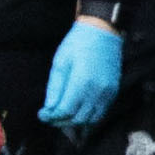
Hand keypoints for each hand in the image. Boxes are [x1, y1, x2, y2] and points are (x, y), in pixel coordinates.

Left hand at [41, 15, 122, 133]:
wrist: (102, 33)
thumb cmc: (77, 44)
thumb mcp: (60, 62)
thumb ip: (55, 87)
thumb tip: (49, 108)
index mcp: (82, 82)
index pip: (66, 110)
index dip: (52, 116)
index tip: (41, 115)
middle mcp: (98, 90)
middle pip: (79, 118)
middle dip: (62, 122)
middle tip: (49, 118)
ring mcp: (108, 92)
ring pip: (92, 119)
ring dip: (76, 122)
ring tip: (61, 118)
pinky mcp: (113, 91)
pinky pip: (101, 111)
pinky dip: (89, 116)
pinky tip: (77, 112)